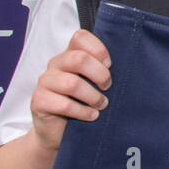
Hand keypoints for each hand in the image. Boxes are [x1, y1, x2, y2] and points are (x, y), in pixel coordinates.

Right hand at [30, 29, 111, 151]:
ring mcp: (45, 82)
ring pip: (72, 83)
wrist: (58, 131)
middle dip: (100, 75)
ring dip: (93, 97)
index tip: (110, 65)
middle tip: (108, 88)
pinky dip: (83, 112)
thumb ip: (103, 71)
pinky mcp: (38, 101)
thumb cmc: (82, 103)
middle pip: (79, 59)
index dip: (99, 49)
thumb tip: (129, 65)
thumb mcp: (94, 84)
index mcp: (70, 55)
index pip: (80, 37)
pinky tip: (91, 116)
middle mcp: (56, 65)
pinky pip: (63, 104)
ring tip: (101, 105)